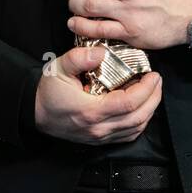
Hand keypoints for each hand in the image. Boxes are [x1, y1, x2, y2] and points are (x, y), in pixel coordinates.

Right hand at [33, 46, 162, 144]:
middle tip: (157, 81)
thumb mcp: (59, 68)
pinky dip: (139, 123)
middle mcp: (98, 128)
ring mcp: (99, 137)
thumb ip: (80, 58)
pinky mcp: (99, 140)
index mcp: (91, 110)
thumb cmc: (47, 91)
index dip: (147, 89)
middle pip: (138, 118)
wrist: (34, 112)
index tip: (153, 75)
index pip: (129, 103)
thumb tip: (101, 52)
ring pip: (135, 129)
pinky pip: (127, 136)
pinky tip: (141, 110)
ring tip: (152, 93)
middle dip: (154, 98)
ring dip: (149, 111)